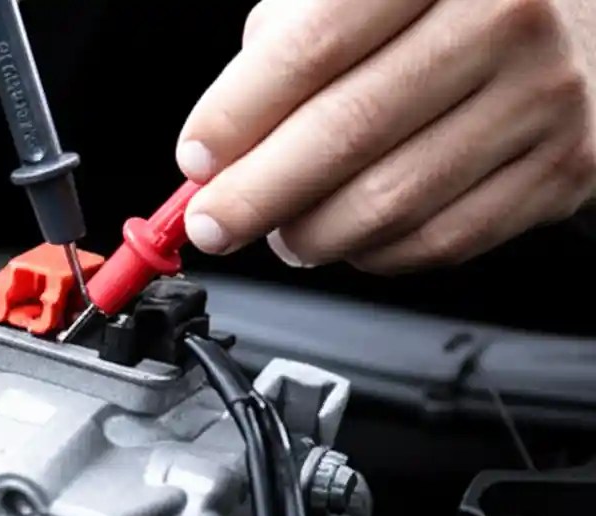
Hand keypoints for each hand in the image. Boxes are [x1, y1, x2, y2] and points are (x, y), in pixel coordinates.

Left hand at [177, 0, 595, 273]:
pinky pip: (443, 239)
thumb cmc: (440, 4)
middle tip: (213, 223)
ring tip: (280, 230)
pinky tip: (347, 236)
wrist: (578, 16)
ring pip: (393, 201)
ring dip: (311, 234)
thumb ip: (284, 46)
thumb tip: (218, 147)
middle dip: (258, 194)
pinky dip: (374, 253)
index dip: (238, 116)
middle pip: (348, 132)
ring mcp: (544, 97)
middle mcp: (506, 18)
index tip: (196, 161)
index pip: (313, 47)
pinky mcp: (563, 168)